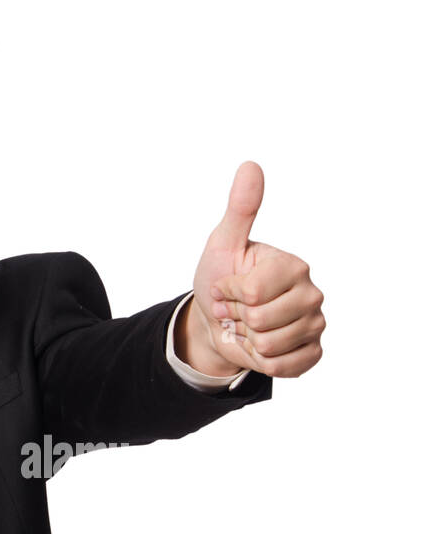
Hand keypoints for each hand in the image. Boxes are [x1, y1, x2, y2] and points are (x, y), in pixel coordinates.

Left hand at [185, 161, 325, 377]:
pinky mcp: (312, 353)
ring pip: (270, 346)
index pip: (253, 292)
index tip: (227, 286)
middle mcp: (312, 293)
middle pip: (261, 320)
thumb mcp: (223, 244)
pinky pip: (282, 367)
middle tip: (236, 309)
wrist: (217, 321)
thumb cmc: (220, 278)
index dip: (228, 293)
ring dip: (246, 339)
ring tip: (246, 325)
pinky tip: (257, 345)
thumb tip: (251, 165)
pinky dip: (259, 360)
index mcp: (293, 265)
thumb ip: (240, 209)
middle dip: (236, 317)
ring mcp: (315, 325)